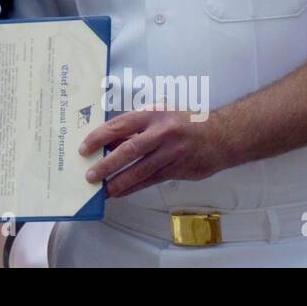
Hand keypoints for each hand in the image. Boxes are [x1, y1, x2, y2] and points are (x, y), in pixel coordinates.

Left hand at [80, 106, 231, 197]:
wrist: (221, 136)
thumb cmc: (186, 123)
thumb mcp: (160, 115)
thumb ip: (136, 127)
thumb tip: (109, 141)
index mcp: (153, 114)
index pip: (120, 124)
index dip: (100, 137)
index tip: (84, 148)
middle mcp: (161, 132)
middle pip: (128, 149)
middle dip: (107, 163)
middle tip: (90, 174)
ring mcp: (171, 152)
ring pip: (140, 169)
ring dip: (119, 181)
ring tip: (103, 189)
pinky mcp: (177, 169)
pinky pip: (151, 180)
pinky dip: (134, 187)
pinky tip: (121, 192)